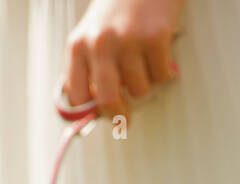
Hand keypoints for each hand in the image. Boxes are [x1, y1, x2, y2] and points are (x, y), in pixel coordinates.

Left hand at [63, 0, 183, 120]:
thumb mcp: (93, 35)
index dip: (92, 111)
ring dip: (145, 83)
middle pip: (108, 101)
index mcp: (79, 45)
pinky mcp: (155, 37)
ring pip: (139, 91)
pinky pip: (160, 77)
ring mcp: (128, 40)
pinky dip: (162, 71)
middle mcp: (100, 43)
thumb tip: (96, 110)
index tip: (103, 113)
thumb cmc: (119, 8)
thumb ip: (89, 69)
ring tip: (143, 62)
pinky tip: (158, 53)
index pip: (77, 97)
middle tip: (127, 118)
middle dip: (120, 115)